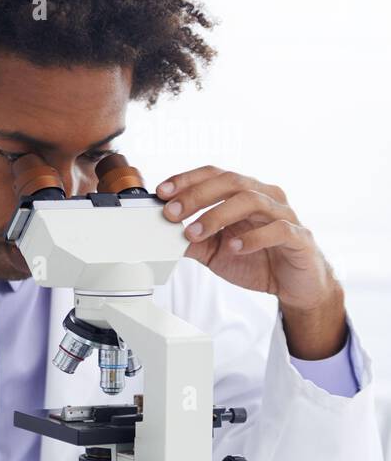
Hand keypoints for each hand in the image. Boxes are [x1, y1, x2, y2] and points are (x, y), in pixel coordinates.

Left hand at [156, 166, 346, 359]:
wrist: (293, 285)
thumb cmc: (256, 260)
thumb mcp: (214, 252)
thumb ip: (191, 241)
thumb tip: (161, 235)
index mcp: (244, 194)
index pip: (215, 175)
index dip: (187, 179)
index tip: (162, 191)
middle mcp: (265, 197)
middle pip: (231, 182)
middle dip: (196, 195)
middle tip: (171, 212)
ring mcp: (284, 215)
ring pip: (252, 200)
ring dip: (217, 215)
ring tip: (194, 232)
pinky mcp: (299, 237)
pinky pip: (278, 229)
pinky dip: (253, 237)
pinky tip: (234, 247)